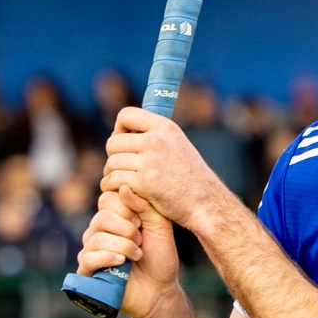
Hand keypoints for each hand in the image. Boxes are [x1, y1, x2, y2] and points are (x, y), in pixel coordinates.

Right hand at [77, 184, 180, 317]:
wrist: (160, 289)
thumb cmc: (160, 257)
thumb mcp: (160, 226)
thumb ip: (145, 205)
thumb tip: (122, 186)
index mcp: (115, 217)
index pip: (108, 198)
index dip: (126, 208)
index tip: (141, 222)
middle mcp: (99, 230)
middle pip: (102, 217)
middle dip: (127, 229)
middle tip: (140, 240)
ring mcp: (91, 249)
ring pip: (97, 237)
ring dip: (123, 246)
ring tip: (137, 255)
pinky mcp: (87, 269)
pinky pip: (88, 257)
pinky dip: (108, 257)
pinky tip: (121, 262)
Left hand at [100, 107, 233, 230]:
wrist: (205, 202)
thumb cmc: (190, 176)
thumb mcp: (178, 145)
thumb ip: (155, 135)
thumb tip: (125, 131)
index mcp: (165, 127)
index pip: (126, 115)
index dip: (119, 128)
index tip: (125, 142)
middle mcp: (157, 140)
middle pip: (113, 142)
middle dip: (114, 156)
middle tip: (122, 167)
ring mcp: (150, 162)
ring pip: (111, 163)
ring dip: (112, 174)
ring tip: (122, 181)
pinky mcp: (144, 183)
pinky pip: (113, 180)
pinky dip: (112, 187)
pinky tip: (121, 191)